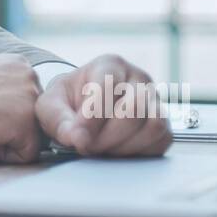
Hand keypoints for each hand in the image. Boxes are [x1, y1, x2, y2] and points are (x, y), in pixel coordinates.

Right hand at [0, 54, 44, 162]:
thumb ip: (4, 92)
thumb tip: (15, 113)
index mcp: (18, 63)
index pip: (26, 104)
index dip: (1, 116)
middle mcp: (29, 74)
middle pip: (32, 121)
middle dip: (7, 129)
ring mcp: (30, 97)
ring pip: (30, 138)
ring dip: (5, 141)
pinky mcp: (26, 123)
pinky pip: (26, 156)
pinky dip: (3, 155)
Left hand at [35, 54, 171, 156]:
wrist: (83, 108)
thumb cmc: (67, 103)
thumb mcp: (51, 106)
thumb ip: (58, 119)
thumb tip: (76, 137)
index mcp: (109, 65)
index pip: (108, 86)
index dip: (93, 116)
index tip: (78, 138)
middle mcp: (137, 77)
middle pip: (134, 109)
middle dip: (106, 136)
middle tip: (86, 147)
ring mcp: (155, 99)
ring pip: (153, 125)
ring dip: (124, 146)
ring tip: (101, 149)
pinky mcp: (164, 122)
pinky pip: (162, 139)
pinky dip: (141, 152)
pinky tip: (118, 152)